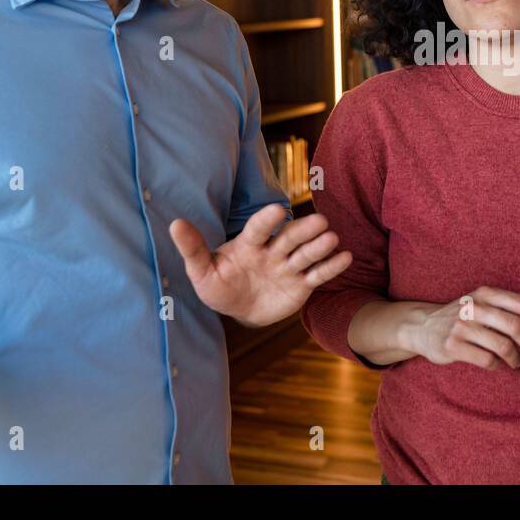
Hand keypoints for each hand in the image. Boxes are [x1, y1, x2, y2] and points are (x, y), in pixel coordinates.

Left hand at [170, 205, 351, 327]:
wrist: (240, 309)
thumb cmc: (219, 285)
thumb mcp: (201, 271)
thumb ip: (193, 248)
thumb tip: (174, 224)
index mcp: (248, 245)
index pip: (258, 229)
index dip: (266, 221)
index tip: (277, 209)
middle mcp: (272, 251)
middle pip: (289, 238)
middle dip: (303, 230)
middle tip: (320, 221)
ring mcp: (288, 267)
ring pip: (306, 254)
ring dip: (319, 247)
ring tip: (332, 239)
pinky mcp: (301, 285)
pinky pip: (317, 275)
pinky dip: (331, 267)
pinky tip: (346, 258)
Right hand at [410, 287, 519, 369]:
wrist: (423, 327)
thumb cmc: (463, 317)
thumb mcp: (487, 306)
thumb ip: (515, 310)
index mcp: (485, 293)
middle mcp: (474, 306)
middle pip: (515, 326)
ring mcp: (461, 326)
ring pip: (503, 346)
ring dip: (515, 358)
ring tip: (515, 361)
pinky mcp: (452, 346)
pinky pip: (487, 360)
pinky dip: (497, 365)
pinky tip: (496, 364)